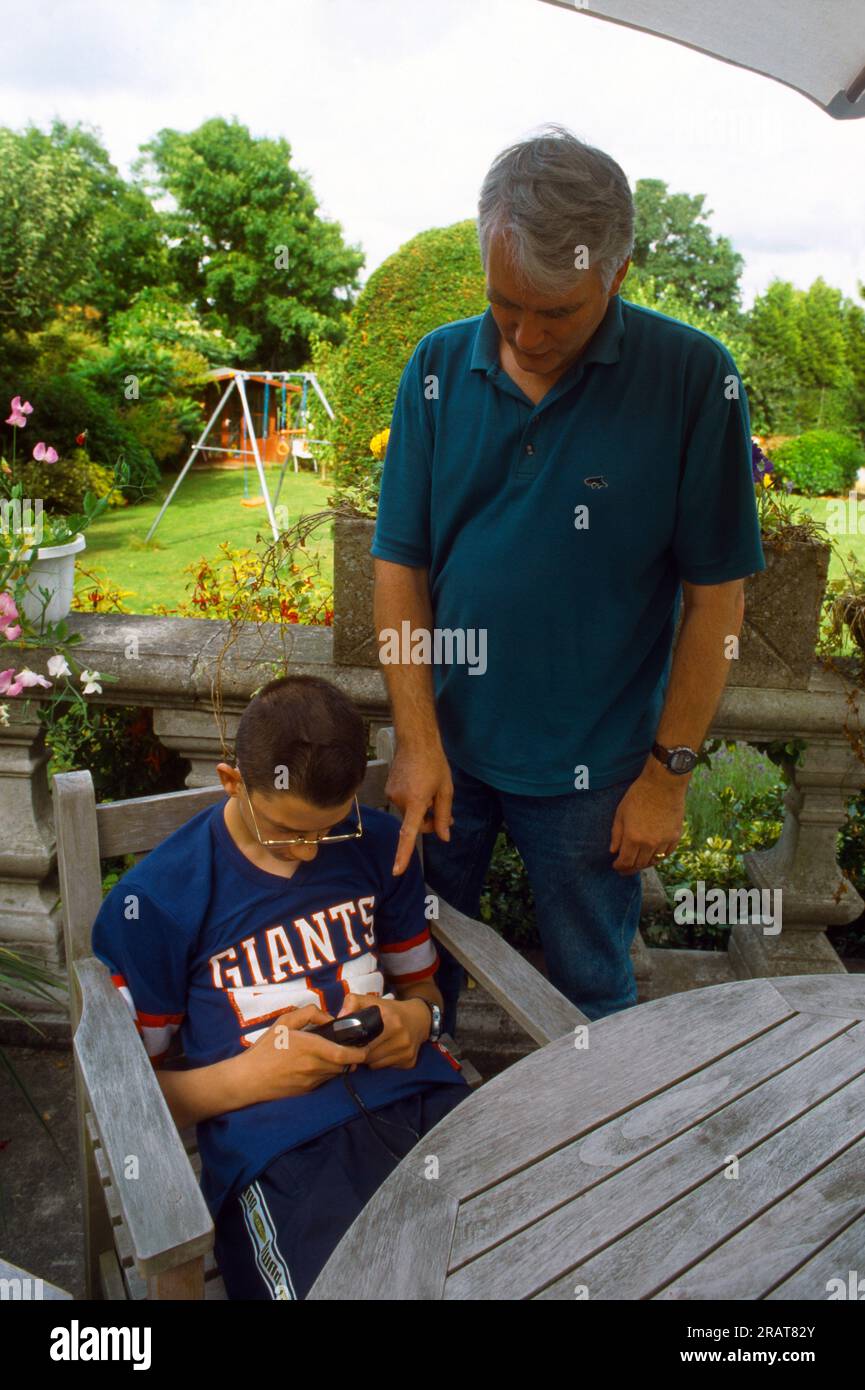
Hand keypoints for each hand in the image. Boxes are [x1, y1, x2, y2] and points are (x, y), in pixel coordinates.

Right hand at [243, 1004, 369, 1103]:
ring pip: (336, 1073)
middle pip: (345, 1065)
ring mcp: (312, 1081)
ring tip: (334, 1054)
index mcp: (310, 1047)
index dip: (360, 1053)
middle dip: (353, 1058)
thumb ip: (310, 1013)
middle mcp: (314, 1066)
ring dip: (340, 1066)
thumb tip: (330, 1018)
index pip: (344, 1055)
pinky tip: (317, 1065)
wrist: (248, 1079)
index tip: (364, 1046)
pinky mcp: (307, 1091)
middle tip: (352, 1047)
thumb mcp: (284, 1022)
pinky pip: (325, 1081)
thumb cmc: (265, 1048)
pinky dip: (327, 1073)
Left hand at [337, 991, 429, 1069]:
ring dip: (369, 1059)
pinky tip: (383, 1052)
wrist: (419, 1019)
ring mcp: (406, 1051)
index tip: (347, 1042)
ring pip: (375, 1065)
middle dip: (359, 1052)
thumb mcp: (372, 1000)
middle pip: (368, 1056)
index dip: (352, 1043)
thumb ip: (352, 1003)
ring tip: (371, 1047)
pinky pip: (386, 1067)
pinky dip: (380, 1062)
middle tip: (357, 1045)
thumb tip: (339, 1017)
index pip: (363, 1042)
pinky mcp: (410, 1062)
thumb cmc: (390, 1010)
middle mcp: (401, 1037)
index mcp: (390, 1020)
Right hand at [385, 743, 454, 874]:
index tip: (397, 870)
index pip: (408, 834)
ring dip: (421, 810)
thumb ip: (444, 816)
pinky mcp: (388, 789)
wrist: (415, 741)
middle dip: (429, 822)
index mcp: (416, 802)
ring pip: (409, 813)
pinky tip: (419, 785)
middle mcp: (400, 800)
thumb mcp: (446, 791)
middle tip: (444, 813)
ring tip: (430, 791)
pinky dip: (413, 802)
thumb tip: (444, 838)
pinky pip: (403, 803)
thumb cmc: (434, 764)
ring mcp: (391, 794)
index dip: (403, 854)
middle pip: (415, 824)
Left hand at [609, 764, 685, 874]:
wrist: (664, 784)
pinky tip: (653, 856)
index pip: (625, 862)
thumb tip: (613, 851)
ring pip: (653, 861)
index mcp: (633, 838)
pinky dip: (658, 857)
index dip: (619, 867)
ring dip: (644, 864)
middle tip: (624, 869)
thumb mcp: (621, 813)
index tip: (615, 866)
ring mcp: (664, 841)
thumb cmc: (639, 795)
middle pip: (639, 864)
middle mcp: (649, 844)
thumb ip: (616, 834)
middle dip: (630, 869)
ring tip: (638, 862)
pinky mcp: (675, 836)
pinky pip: (666, 854)